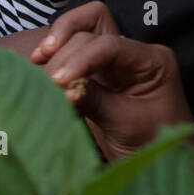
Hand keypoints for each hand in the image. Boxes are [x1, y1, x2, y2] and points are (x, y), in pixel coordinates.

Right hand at [31, 1, 192, 160]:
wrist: (156, 160)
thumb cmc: (152, 142)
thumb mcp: (125, 123)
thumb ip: (94, 101)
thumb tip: (60, 88)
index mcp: (151, 61)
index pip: (109, 45)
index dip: (79, 59)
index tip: (58, 82)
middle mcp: (130, 53)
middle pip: (87, 34)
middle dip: (64, 56)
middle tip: (48, 85)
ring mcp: (110, 61)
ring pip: (75, 35)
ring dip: (54, 53)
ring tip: (41, 79)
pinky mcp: (93, 71)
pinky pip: (69, 52)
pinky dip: (52, 57)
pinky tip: (36, 66)